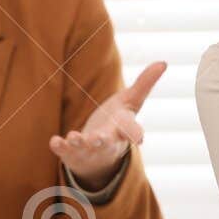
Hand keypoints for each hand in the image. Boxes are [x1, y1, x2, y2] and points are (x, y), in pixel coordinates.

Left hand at [50, 60, 166, 189]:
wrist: (98, 157)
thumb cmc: (116, 125)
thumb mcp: (130, 103)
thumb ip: (145, 85)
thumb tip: (164, 62)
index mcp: (123, 130)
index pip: (131, 131)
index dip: (135, 133)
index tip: (140, 139)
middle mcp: (107, 142)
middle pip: (106, 143)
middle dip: (102, 141)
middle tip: (99, 138)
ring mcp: (88, 150)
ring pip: (84, 148)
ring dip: (79, 143)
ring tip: (74, 137)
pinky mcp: (71, 153)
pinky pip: (65, 151)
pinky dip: (60, 147)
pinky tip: (54, 141)